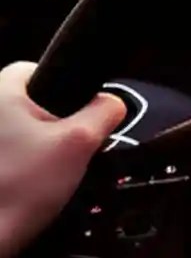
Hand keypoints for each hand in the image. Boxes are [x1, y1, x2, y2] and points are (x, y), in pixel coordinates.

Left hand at [0, 62, 125, 257]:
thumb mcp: (79, 142)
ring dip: (33, 150)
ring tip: (42, 176)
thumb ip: (105, 112)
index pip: (36, 68)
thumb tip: (113, 101)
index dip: (65, 90)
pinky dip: (17, 170)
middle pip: (27, 105)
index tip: (77, 118)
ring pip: (16, 135)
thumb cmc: (19, 188)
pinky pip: (6, 159)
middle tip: (64, 151)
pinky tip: (24, 189)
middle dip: (50, 126)